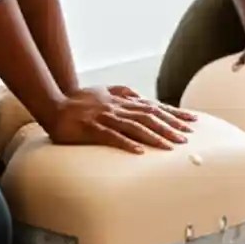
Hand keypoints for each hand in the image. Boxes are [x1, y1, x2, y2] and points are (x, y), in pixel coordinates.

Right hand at [46, 85, 196, 152]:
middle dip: (169, 126)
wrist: (53, 104)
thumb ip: (124, 93)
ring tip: (170, 147)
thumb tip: (144, 97)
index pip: (153, 106)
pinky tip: (140, 152)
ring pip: (134, 126)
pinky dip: (126, 143)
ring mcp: (104, 117)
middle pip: (149, 116)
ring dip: (154, 136)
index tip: (192, 120)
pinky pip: (111, 137)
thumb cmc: (79, 100)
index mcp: (122, 100)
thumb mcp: (104, 91)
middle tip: (187, 137)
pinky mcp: (91, 129)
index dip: (174, 113)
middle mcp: (117, 107)